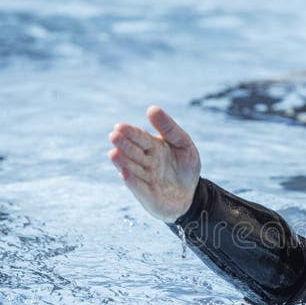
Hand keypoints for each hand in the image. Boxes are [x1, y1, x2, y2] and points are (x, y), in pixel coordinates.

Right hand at [109, 106, 200, 221]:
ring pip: (133, 169)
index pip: (140, 138)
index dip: (131, 133)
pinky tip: (125, 174)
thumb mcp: (184, 144)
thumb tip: (152, 109)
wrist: (191, 195)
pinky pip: (140, 188)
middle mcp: (145, 162)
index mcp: (153, 147)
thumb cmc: (186, 167)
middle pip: (133, 152)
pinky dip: (133, 182)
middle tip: (114, 136)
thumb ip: (169, 128)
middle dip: (124, 145)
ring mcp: (144, 179)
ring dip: (123, 162)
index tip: (120, 127)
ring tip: (114, 154)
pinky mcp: (147, 196)